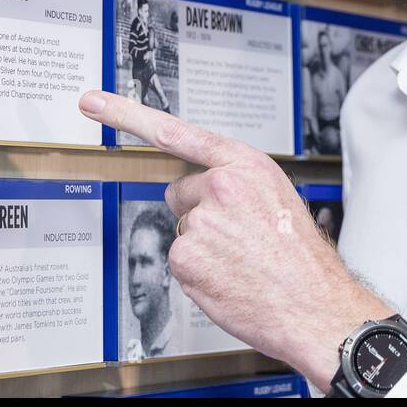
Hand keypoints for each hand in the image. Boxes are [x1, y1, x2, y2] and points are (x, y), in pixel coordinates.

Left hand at [78, 90, 391, 388]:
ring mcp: (200, 222)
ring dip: (203, 246)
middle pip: (181, 193)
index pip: (177, 132)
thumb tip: (202, 189)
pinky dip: (199, 273)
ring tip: (242, 261)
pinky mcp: (185, 257)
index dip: (127, 115)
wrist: (314, 304)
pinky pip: (181, 261)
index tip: (93, 103)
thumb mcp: (277, 195)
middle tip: (239, 238)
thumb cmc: (300, 255)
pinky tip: (230, 278)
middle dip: (200, 213)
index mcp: (244, 164)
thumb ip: (236, 181)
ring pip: (183, 230)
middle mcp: (219, 186)